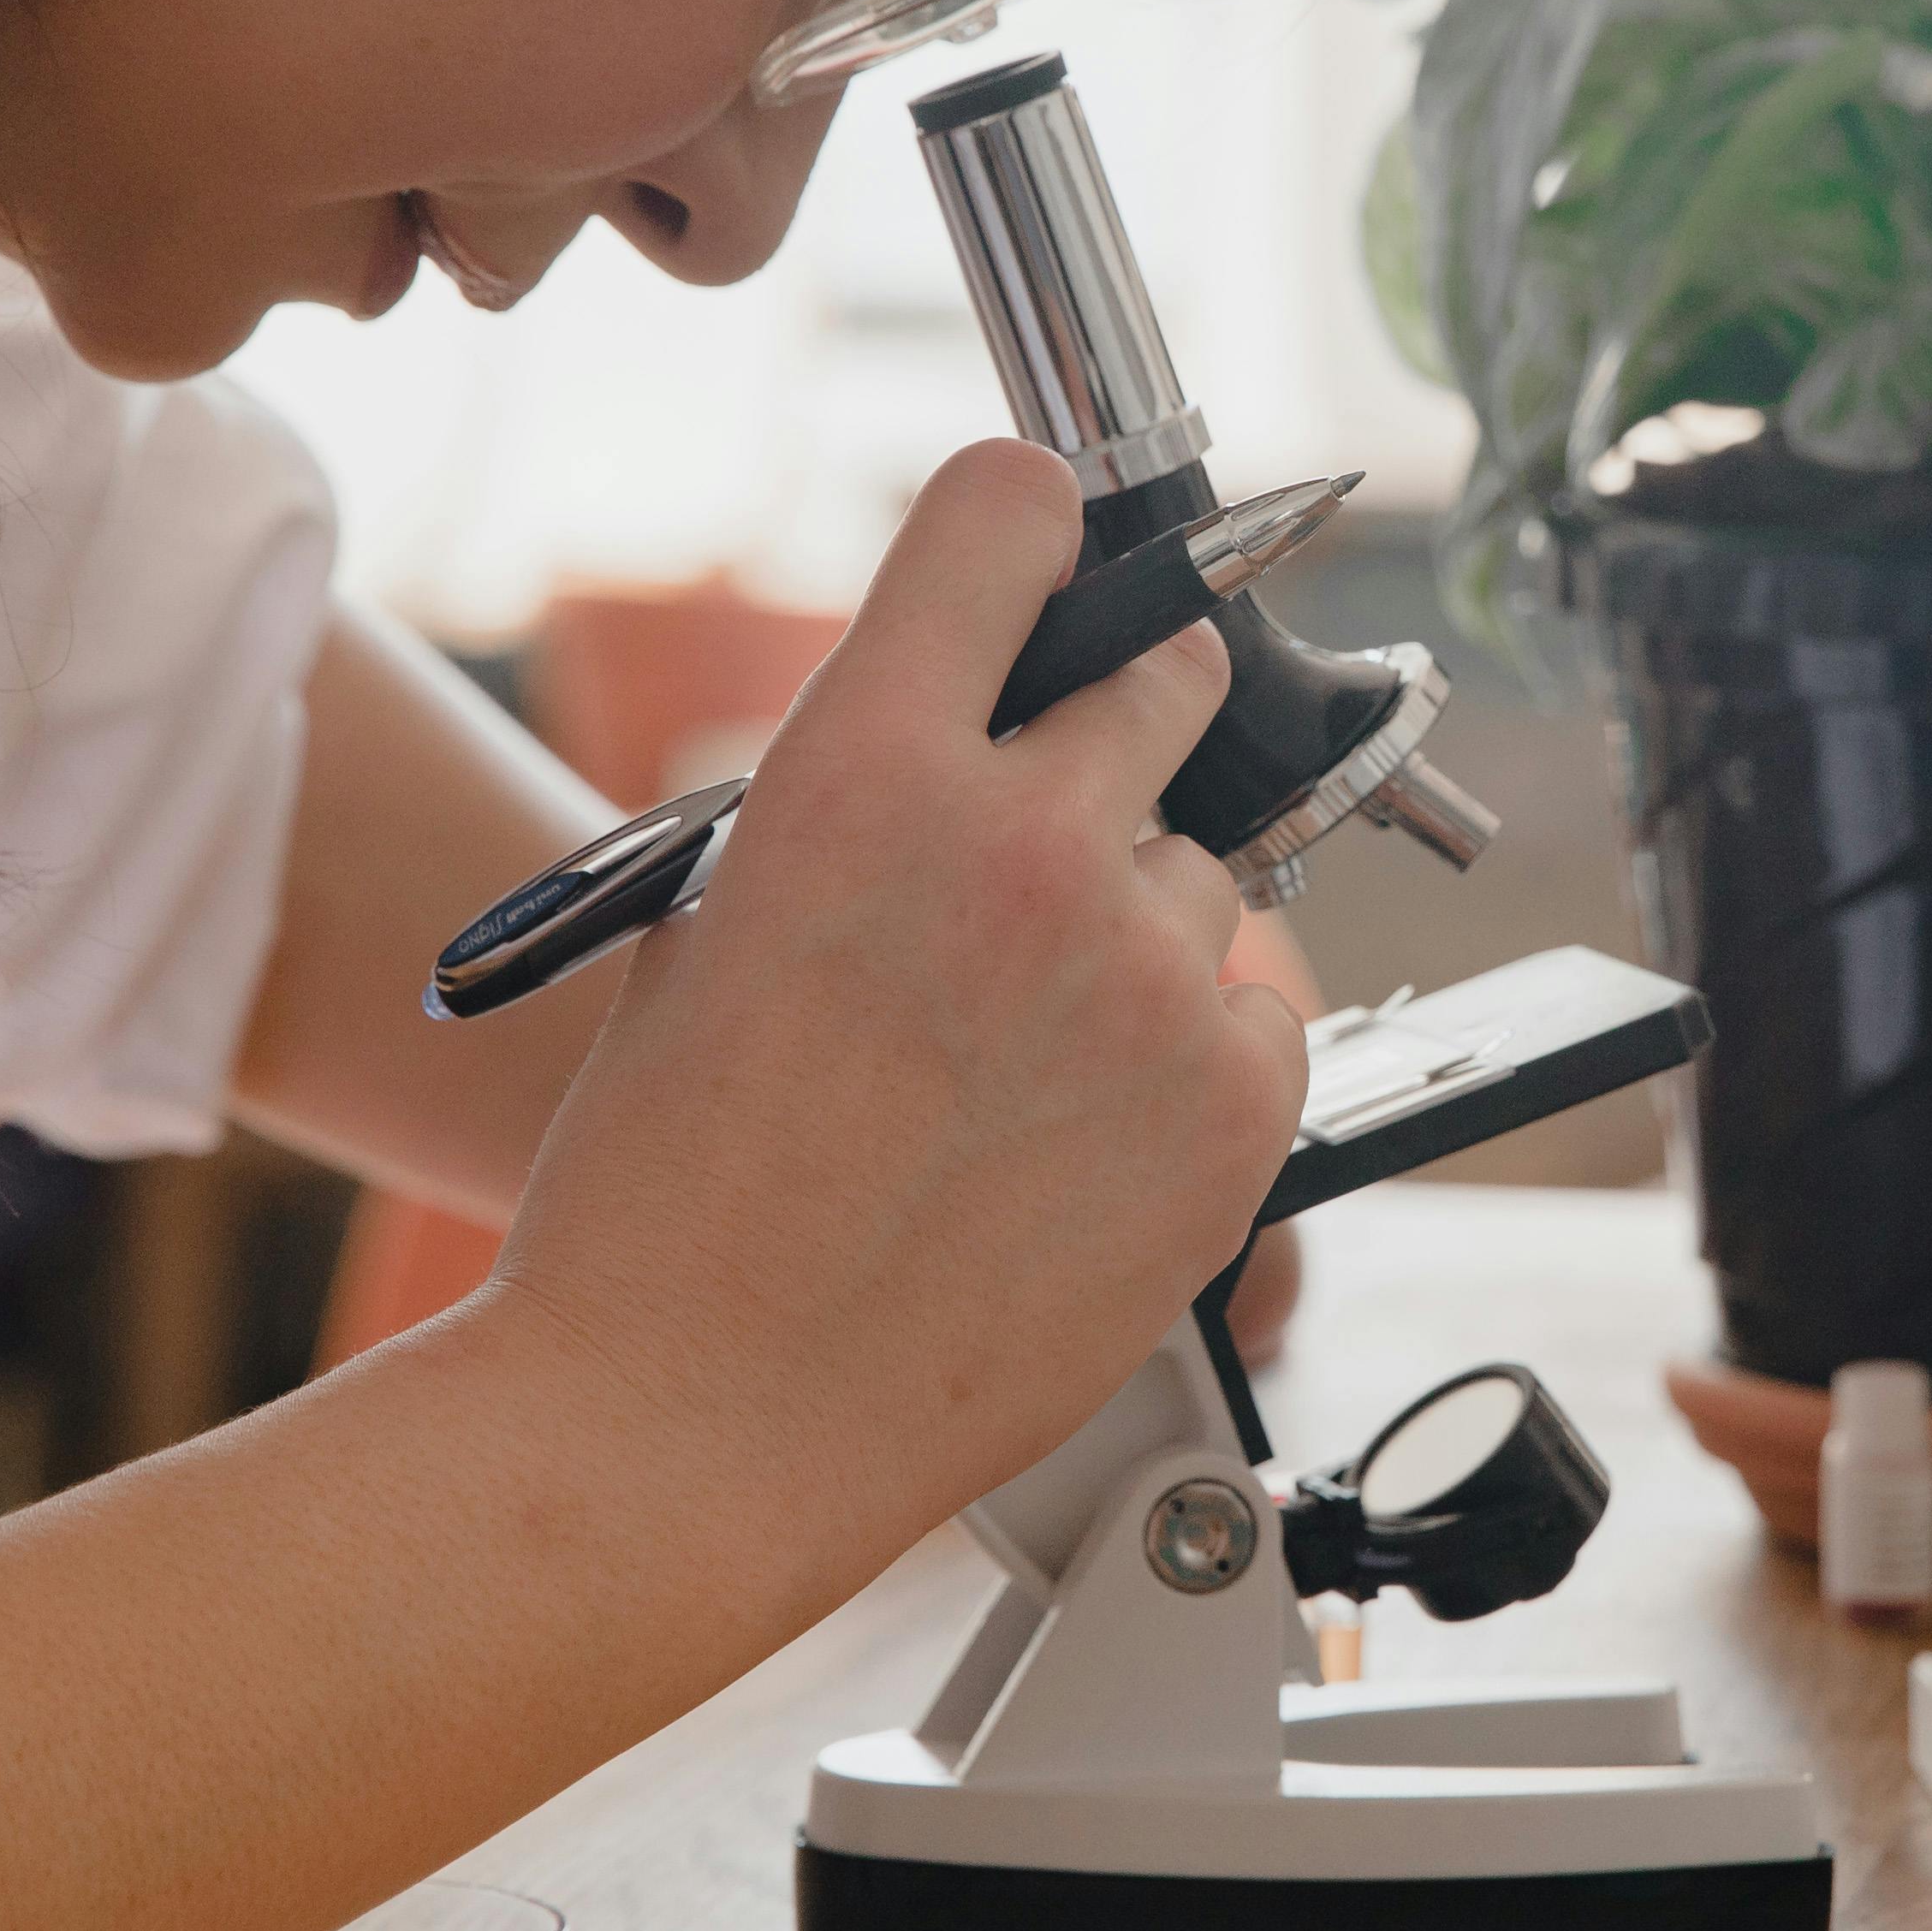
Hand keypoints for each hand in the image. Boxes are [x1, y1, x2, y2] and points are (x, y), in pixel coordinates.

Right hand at [472, 444, 1308, 1536]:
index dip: (1032, 530)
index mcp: (867, 766)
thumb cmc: (670, 1186)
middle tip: (1060, 818)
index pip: (1011, 513)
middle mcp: (1027, 844)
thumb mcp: (716, 907)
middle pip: (1167, 674)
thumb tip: (978, 718)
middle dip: (1115, 727)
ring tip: (1018, 1055)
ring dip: (1141, 924)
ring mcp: (1146, 978)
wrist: (691, 1417)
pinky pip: (1261, 1008)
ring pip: (1210, 869)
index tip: (1053, 553)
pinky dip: (1195, 1050)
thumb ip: (868, 787)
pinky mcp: (1233, 1107)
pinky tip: (1078, 1128)